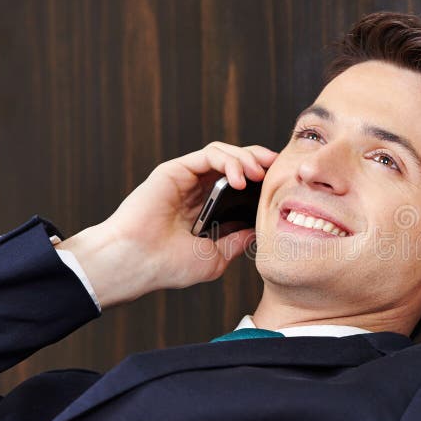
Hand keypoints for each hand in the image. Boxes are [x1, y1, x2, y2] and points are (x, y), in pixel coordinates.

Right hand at [57, 142, 277, 308]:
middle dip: (260, 161)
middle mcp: (198, 190)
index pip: (240, 184)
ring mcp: (187, 178)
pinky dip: (229, 161)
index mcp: (208, 209)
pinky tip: (241, 179)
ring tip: (260, 174)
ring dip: (247, 159)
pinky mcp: (175, 170)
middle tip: (279, 168)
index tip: (283, 185)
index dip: (262, 180)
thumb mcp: (215, 258)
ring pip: (224, 153)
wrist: (137, 264)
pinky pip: (208, 154)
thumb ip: (237, 242)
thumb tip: (261, 231)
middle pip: (236, 163)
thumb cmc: (168, 266)